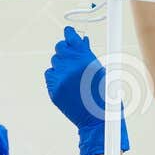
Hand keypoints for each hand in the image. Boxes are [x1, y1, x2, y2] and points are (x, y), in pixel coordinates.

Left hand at [45, 25, 129, 154]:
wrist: (98, 120)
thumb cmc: (104, 95)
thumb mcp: (100, 70)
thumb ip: (88, 54)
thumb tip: (81, 41)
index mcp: (85, 60)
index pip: (70, 37)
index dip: (69, 35)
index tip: (69, 34)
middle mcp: (71, 67)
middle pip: (59, 48)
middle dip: (65, 50)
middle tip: (72, 57)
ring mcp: (60, 79)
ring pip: (54, 62)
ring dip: (61, 64)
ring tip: (72, 74)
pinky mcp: (54, 90)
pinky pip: (49, 75)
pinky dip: (56, 76)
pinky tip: (65, 82)